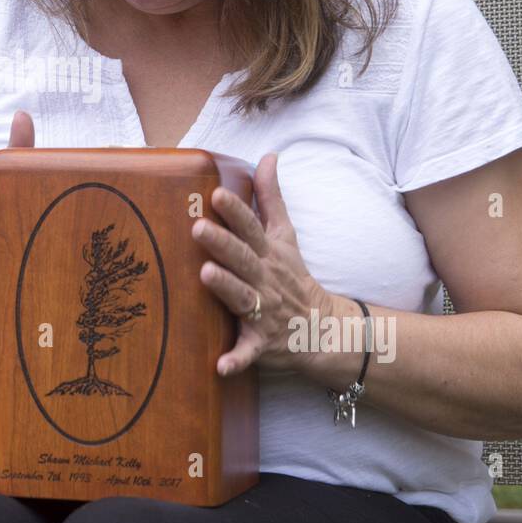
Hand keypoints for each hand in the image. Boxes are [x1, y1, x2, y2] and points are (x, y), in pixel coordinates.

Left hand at [190, 152, 331, 375]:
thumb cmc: (293, 276)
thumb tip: (267, 156)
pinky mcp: (262, 342)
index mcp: (268, 253)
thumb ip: (271, 197)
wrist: (324, 328)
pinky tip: (220, 366)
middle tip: (197, 228)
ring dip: (227, 288)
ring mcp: (265, 311)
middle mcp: (265, 279)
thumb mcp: (286, 235)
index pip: (251, 227)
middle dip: (222, 243)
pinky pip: (248, 353)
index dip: (236, 211)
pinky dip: (236, 360)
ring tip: (206, 275)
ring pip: (243, 298)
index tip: (217, 193)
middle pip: (243, 258)